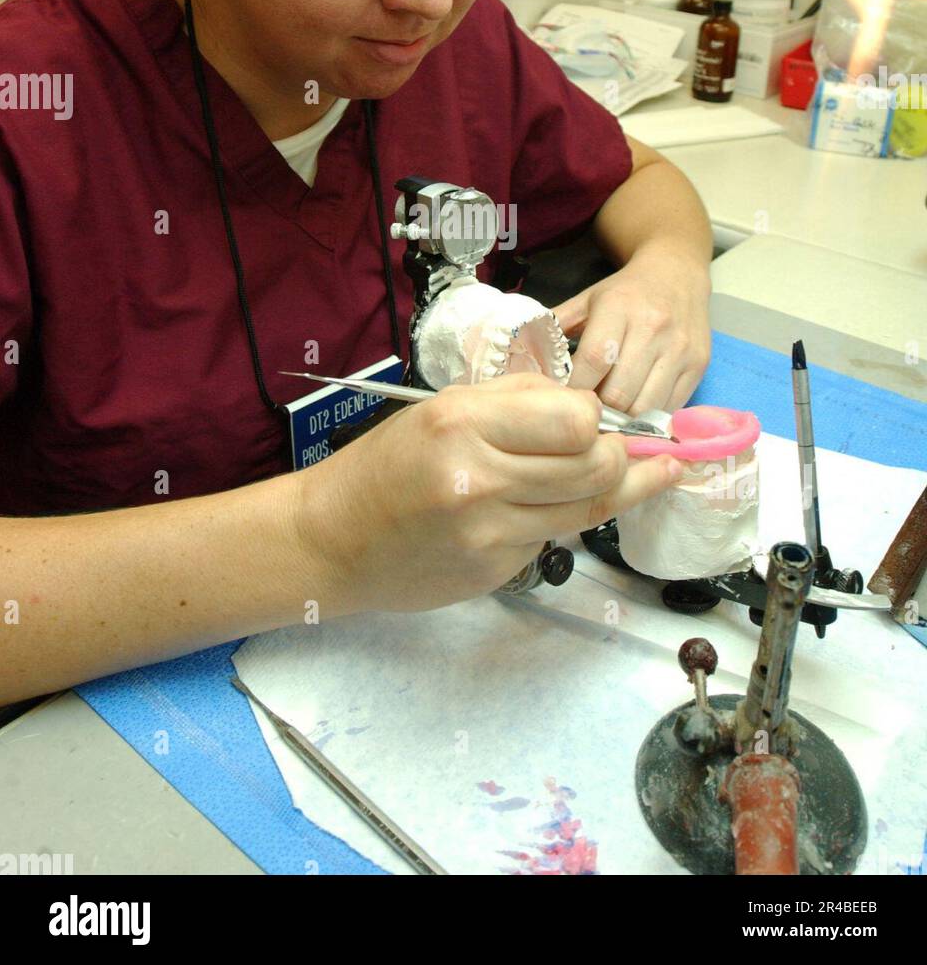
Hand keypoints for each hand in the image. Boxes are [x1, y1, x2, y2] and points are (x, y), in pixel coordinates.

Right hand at [309, 374, 683, 612]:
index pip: (576, 421)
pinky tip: (533, 511)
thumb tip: (587, 404)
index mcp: (463, 423)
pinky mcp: (494, 573)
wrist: (333, 539)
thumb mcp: (442, 408)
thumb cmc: (389, 464)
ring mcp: (488, 533)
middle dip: (619, 455)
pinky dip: (553, 522)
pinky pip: (551, 540)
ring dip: (613, 490)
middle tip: (620, 449)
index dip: (596, 418)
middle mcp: (479, 479)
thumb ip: (517, 399)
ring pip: (588, 509)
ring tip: (637, 474)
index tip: (591, 417)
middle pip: (597, 467)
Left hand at [553, 248, 711, 415]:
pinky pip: (670, 408)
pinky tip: (633, 412)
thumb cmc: (627, 291)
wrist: (678, 272)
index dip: (574, 390)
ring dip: (623, 420)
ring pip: (645, 407)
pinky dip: (648, 418)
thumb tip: (522, 358)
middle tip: (584, 416)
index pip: (594, 361)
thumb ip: (556, 326)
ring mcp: (680, 350)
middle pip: (620, 392)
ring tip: (608, 418)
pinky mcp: (699, 367)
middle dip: (597, 411)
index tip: (562, 403)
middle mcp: (654, 329)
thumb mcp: (588, 299)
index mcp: (620, 308)